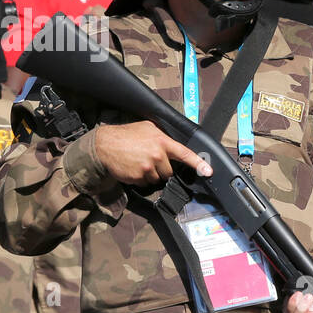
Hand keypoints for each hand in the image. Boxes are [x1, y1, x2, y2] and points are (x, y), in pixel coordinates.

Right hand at [92, 121, 212, 185]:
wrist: (105, 145)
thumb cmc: (126, 134)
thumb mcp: (147, 128)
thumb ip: (162, 136)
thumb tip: (174, 145)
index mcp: (162, 141)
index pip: (184, 154)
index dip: (198, 163)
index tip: (208, 171)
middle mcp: (157, 155)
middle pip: (169, 171)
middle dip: (161, 168)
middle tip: (148, 158)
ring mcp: (147, 167)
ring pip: (157, 179)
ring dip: (150, 174)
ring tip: (138, 162)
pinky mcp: (138, 177)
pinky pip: (145, 183)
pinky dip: (140, 178)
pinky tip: (133, 168)